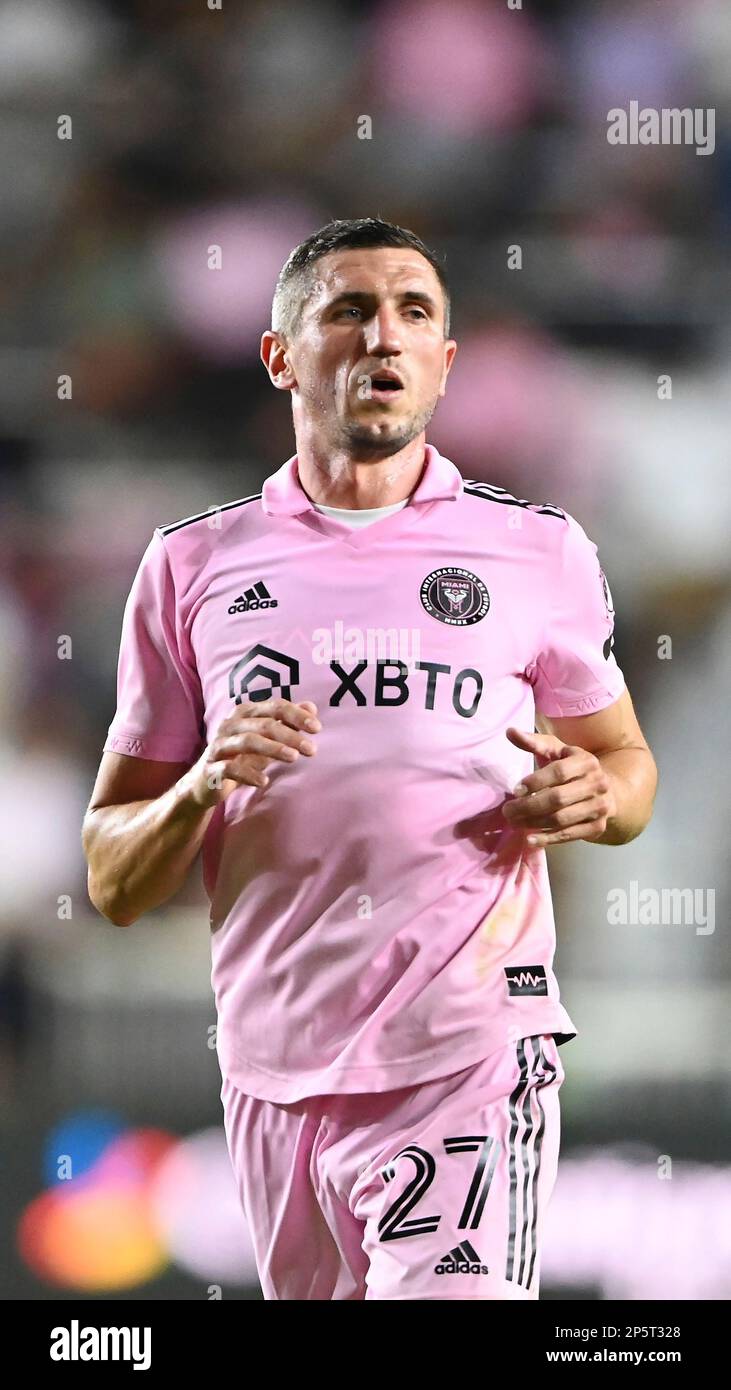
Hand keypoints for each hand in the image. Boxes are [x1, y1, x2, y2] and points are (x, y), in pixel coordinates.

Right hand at [185, 698, 320, 807]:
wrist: (205, 782)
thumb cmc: (240, 756)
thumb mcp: (266, 739)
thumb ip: (287, 722)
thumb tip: (312, 707)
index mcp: (245, 713)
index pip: (275, 706)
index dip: (296, 715)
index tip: (317, 728)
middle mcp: (230, 724)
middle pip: (264, 724)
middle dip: (290, 735)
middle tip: (312, 749)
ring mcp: (219, 745)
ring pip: (248, 741)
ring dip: (273, 749)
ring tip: (294, 758)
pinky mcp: (211, 768)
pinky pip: (230, 768)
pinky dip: (248, 774)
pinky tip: (264, 782)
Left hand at [500, 727, 616, 846]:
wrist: (609, 791)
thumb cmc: (573, 769)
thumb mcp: (557, 751)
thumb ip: (534, 743)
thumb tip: (510, 731)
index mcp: (586, 762)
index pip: (558, 772)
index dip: (535, 782)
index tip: (515, 790)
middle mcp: (597, 784)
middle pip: (558, 798)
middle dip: (529, 806)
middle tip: (508, 811)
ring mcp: (600, 807)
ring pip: (562, 819)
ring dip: (534, 823)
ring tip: (515, 823)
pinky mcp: (598, 827)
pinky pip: (570, 835)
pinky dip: (548, 839)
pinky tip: (530, 838)